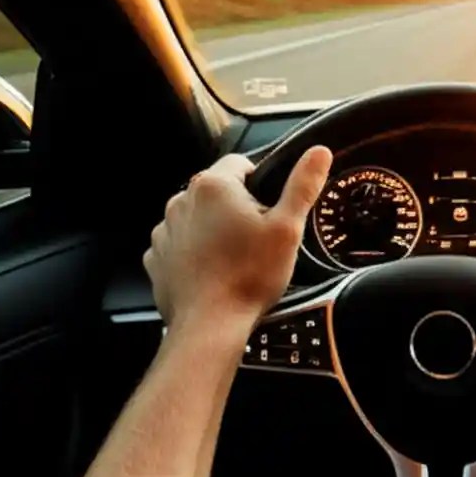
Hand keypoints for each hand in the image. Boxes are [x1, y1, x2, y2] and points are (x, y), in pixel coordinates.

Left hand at [143, 147, 332, 328]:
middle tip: (257, 239)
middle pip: (218, 192)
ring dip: (214, 230)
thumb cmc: (249, 276)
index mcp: (214, 186)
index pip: (240, 163)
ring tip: (235, 259)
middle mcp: (181, 201)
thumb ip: (302, 185)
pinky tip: (213, 272)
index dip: (260, 184)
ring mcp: (164, 230)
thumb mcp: (287, 229)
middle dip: (237, 208)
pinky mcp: (157, 257)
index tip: (270, 210)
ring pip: (197, 218)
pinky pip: (179, 244)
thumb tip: (319, 152)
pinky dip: (194, 253)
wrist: (209, 324)